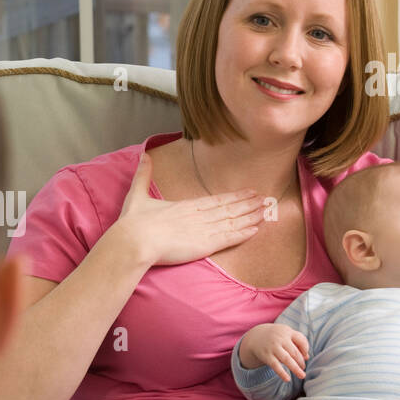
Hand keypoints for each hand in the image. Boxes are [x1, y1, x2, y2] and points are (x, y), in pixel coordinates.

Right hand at [117, 151, 265, 265]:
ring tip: (266, 212)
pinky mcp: (204, 244)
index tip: (248, 192)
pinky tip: (256, 230)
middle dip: (247, 204)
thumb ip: (143, 175)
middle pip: (228, 208)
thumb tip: (144, 155)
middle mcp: (198, 216)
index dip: (233, 197)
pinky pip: (228, 238)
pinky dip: (243, 233)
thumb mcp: (137, 194)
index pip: (215, 200)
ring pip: (232, 221)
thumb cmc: (134, 222)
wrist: (134, 240)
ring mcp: (203, 230)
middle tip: (265, 199)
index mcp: (185, 206)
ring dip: (250, 216)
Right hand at [240, 323, 308, 381]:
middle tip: (303, 368)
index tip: (305, 357)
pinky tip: (287, 379)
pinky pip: (276, 366)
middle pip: (295, 352)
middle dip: (301, 361)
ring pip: (287, 359)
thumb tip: (307, 357)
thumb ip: (297, 343)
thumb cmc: (275, 336)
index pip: (301, 340)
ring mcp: (273, 347)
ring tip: (302, 376)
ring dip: (296, 369)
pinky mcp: (266, 355)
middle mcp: (280, 338)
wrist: (254, 337)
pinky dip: (282, 373)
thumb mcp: (286, 334)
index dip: (306, 350)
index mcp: (287, 331)